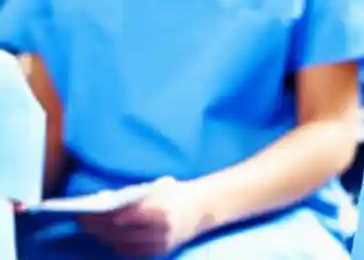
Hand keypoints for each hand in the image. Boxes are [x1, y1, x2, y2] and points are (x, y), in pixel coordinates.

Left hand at [78, 177, 213, 256]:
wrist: (206, 207)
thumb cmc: (178, 192)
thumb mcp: (157, 188)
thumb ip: (133, 197)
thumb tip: (103, 203)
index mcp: (160, 209)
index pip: (121, 216)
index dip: (100, 217)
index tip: (83, 212)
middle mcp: (160, 230)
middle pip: (118, 232)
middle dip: (96, 227)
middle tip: (80, 220)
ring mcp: (161, 243)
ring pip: (123, 244)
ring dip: (104, 237)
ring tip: (91, 229)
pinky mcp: (161, 252)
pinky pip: (132, 252)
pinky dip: (117, 245)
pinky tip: (108, 238)